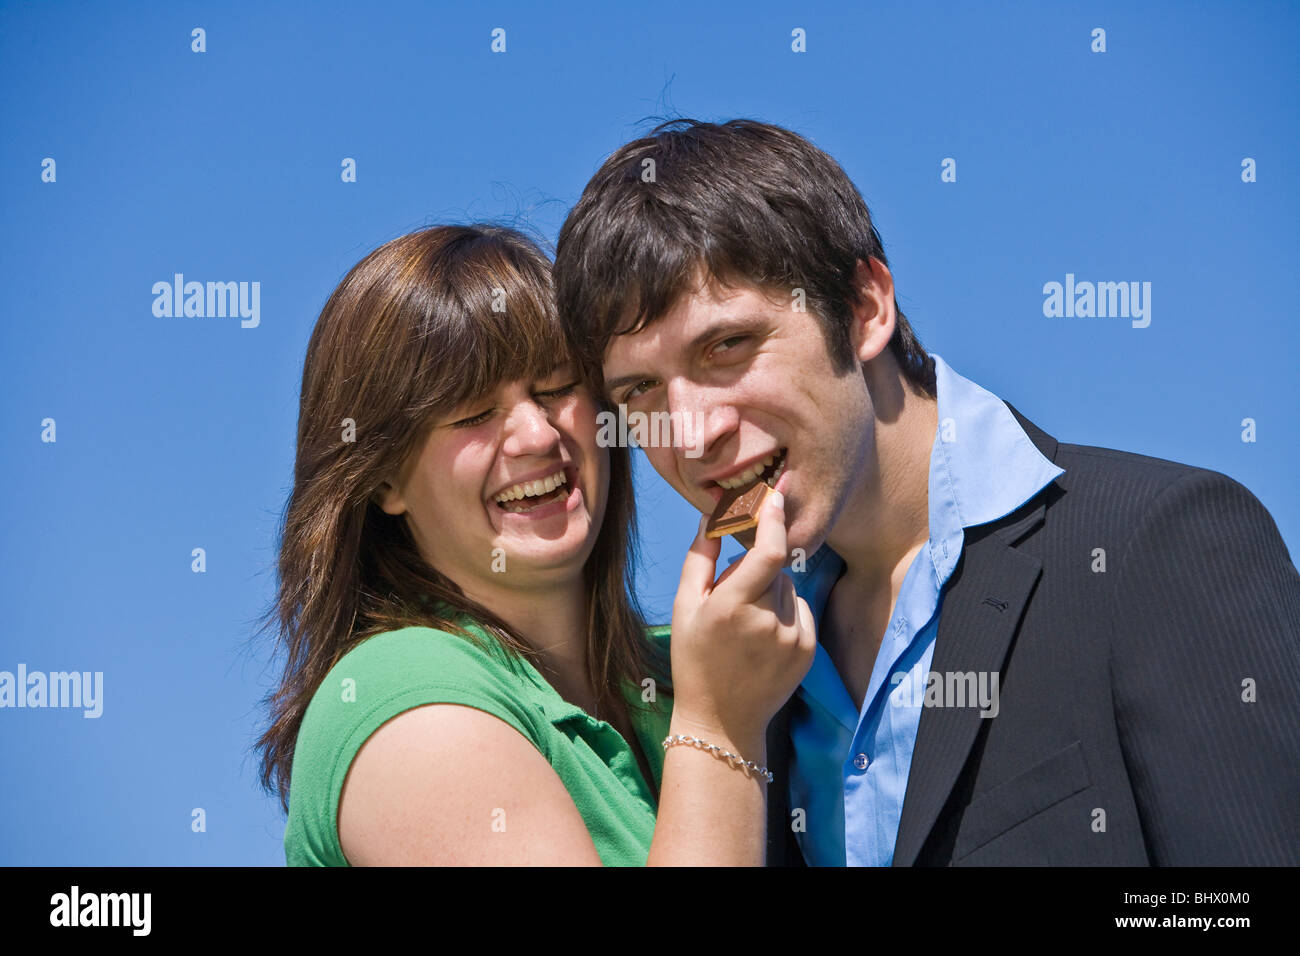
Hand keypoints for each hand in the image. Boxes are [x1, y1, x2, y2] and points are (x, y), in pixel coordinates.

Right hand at [668, 491, 816, 743]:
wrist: (722, 720)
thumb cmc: (694, 660)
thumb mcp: (684, 609)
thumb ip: (699, 560)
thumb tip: (711, 519)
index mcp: (731, 608)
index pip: (767, 553)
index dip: (774, 520)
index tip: (777, 497)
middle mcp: (766, 622)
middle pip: (774, 569)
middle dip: (758, 570)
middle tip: (734, 597)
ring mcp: (791, 638)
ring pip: (788, 588)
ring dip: (771, 592)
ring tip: (747, 625)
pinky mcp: (807, 650)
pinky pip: (800, 610)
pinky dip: (785, 613)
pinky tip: (764, 637)